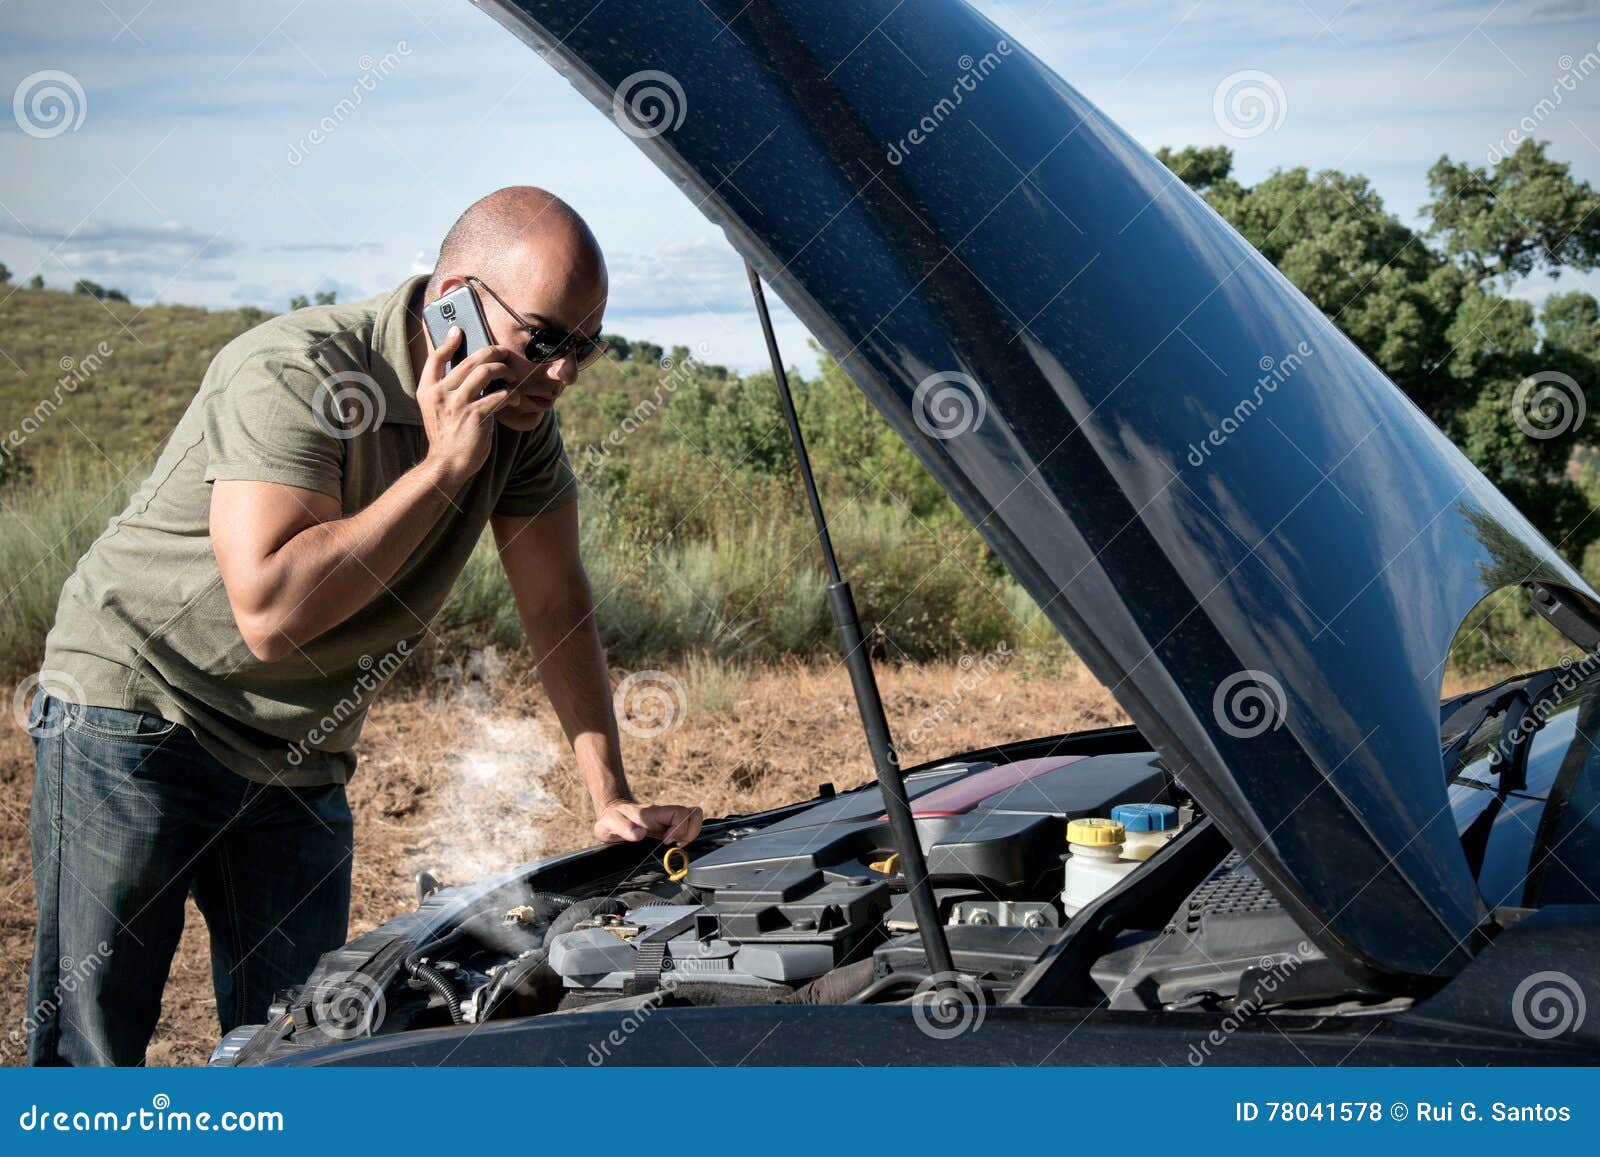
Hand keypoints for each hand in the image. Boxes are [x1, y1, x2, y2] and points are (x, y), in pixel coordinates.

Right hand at [417, 327, 516, 485]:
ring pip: (486, 372)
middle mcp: (441, 393)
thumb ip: (446, 390)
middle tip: (504, 353)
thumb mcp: (436, 410)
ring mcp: (458, 403)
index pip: (435, 358)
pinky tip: (515, 399)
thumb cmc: (447, 436)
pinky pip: (499, 396)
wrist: (446, 464)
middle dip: (492, 352)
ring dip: (504, 371)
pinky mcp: (476, 415)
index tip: (459, 331)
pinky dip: (511, 395)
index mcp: (428, 390)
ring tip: (513, 377)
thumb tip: (469, 370)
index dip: (448, 342)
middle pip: (470, 360)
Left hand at [593, 800, 703, 844]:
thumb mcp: (610, 823)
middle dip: (689, 832)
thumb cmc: (611, 819)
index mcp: (652, 813)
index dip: (679, 828)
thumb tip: (639, 835)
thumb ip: (623, 827)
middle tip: (674, 844)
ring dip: (690, 835)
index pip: (679, 812)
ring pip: (694, 819)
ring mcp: (668, 821)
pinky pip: (688, 827)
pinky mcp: (670, 827)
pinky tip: (673, 846)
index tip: (666, 840)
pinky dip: (686, 837)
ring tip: (675, 846)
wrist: (612, 816)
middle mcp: (664, 815)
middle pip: (694, 814)